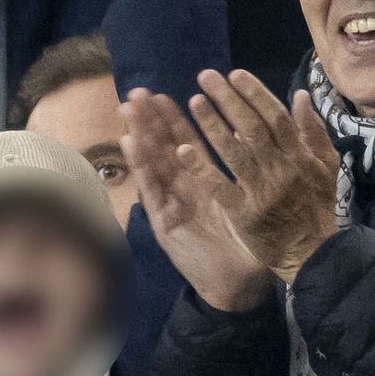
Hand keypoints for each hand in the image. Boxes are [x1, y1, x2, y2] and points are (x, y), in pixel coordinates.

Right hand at [120, 88, 270, 310]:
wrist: (241, 283)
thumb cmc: (247, 244)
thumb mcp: (244, 199)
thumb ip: (241, 169)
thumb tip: (243, 133)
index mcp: (200, 183)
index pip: (184, 143)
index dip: (174, 119)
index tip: (162, 94)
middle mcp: (181, 191)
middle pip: (162, 149)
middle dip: (149, 120)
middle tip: (136, 92)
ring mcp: (170, 206)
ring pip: (152, 165)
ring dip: (138, 136)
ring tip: (126, 109)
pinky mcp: (165, 223)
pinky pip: (152, 190)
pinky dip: (141, 166)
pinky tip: (129, 143)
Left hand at [183, 70, 340, 283]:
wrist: (313, 253)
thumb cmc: (317, 207)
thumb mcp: (326, 167)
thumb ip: (314, 131)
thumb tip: (300, 96)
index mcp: (300, 156)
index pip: (275, 117)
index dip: (254, 93)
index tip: (234, 74)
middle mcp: (281, 170)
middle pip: (251, 129)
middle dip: (228, 100)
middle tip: (205, 77)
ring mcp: (261, 192)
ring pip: (234, 153)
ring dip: (212, 126)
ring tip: (194, 102)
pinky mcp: (244, 215)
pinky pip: (220, 188)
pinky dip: (202, 169)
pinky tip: (183, 150)